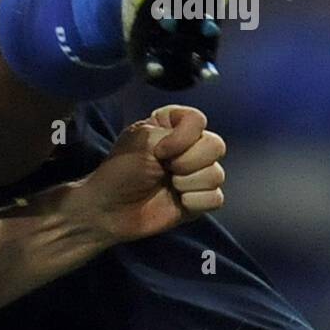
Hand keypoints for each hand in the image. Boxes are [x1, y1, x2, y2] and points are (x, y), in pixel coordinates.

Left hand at [76, 104, 225, 244]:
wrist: (112, 210)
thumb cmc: (121, 171)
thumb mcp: (143, 139)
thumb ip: (174, 134)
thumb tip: (200, 154)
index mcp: (171, 125)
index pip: (198, 120)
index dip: (183, 137)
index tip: (159, 151)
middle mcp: (187, 146)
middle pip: (216, 146)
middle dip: (188, 161)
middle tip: (165, 169)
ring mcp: (195, 174)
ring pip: (217, 174)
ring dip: (189, 183)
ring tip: (168, 185)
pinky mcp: (199, 199)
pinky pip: (217, 198)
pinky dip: (196, 201)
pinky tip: (179, 202)